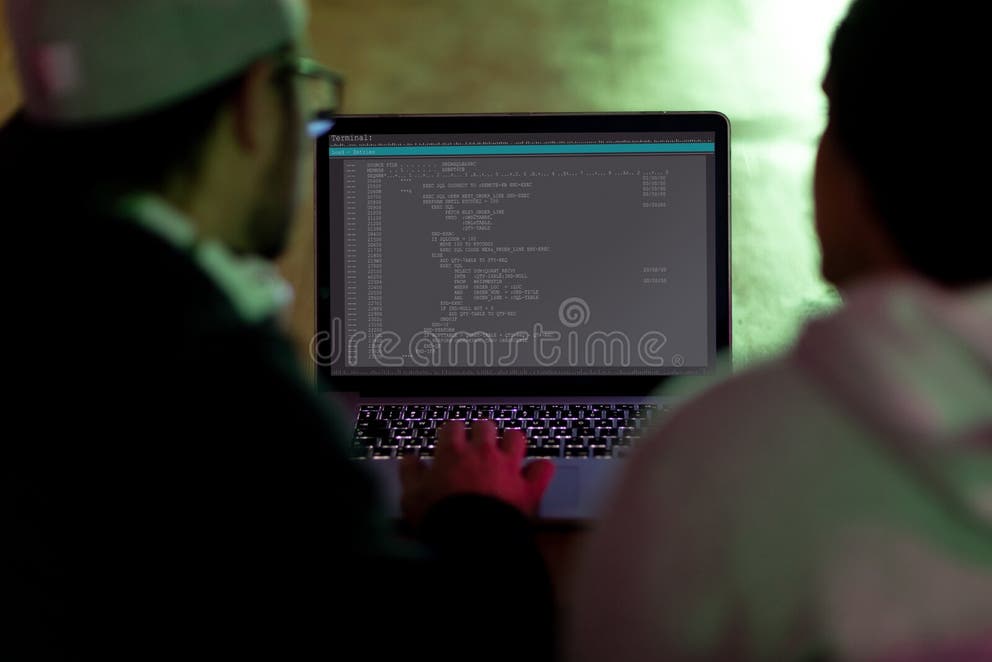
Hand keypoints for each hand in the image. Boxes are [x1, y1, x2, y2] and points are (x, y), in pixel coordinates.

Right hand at [399, 419, 554, 525]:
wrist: (471, 543)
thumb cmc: (440, 520)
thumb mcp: (412, 498)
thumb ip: (410, 474)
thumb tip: (409, 461)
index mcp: (453, 454)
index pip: (453, 427)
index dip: (452, 432)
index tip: (450, 440)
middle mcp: (482, 454)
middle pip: (485, 426)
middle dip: (481, 432)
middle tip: (477, 444)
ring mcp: (508, 468)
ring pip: (516, 438)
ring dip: (512, 442)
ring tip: (507, 450)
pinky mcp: (528, 488)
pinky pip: (543, 469)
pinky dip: (540, 470)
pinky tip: (535, 473)